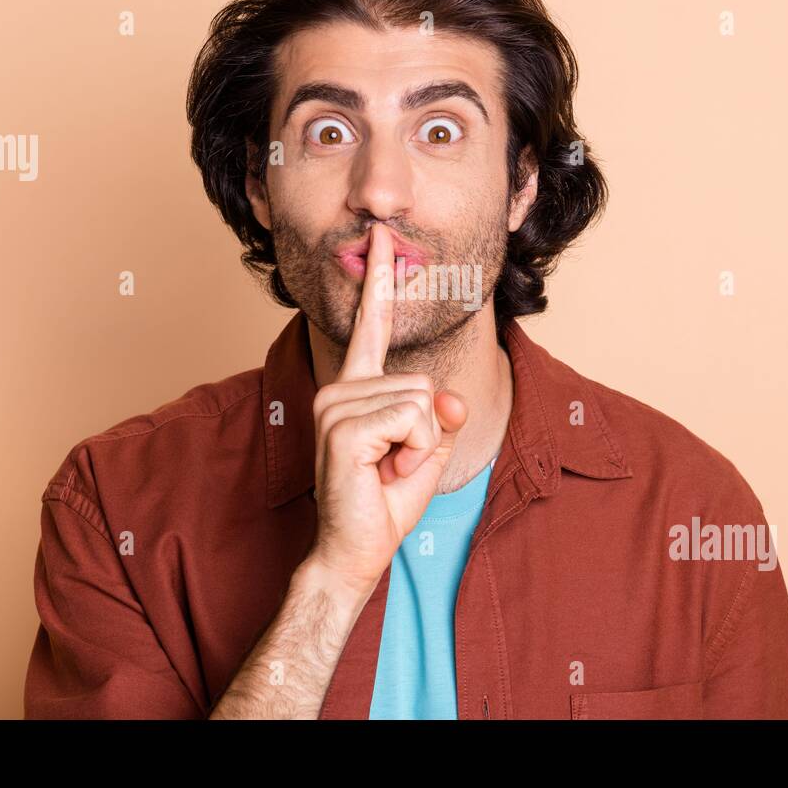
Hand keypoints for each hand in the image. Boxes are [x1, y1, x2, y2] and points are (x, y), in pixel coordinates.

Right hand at [307, 222, 468, 593]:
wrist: (354, 550)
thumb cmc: (383, 502)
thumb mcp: (428, 452)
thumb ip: (442, 418)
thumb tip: (451, 400)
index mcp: (355, 388)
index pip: (369, 325)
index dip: (380, 281)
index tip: (385, 237)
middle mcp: (340, 389)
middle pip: (424, 383)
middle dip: (428, 433)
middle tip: (394, 465)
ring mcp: (337, 405)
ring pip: (423, 402)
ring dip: (421, 446)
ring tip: (387, 469)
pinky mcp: (343, 427)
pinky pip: (414, 420)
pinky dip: (414, 453)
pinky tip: (383, 472)